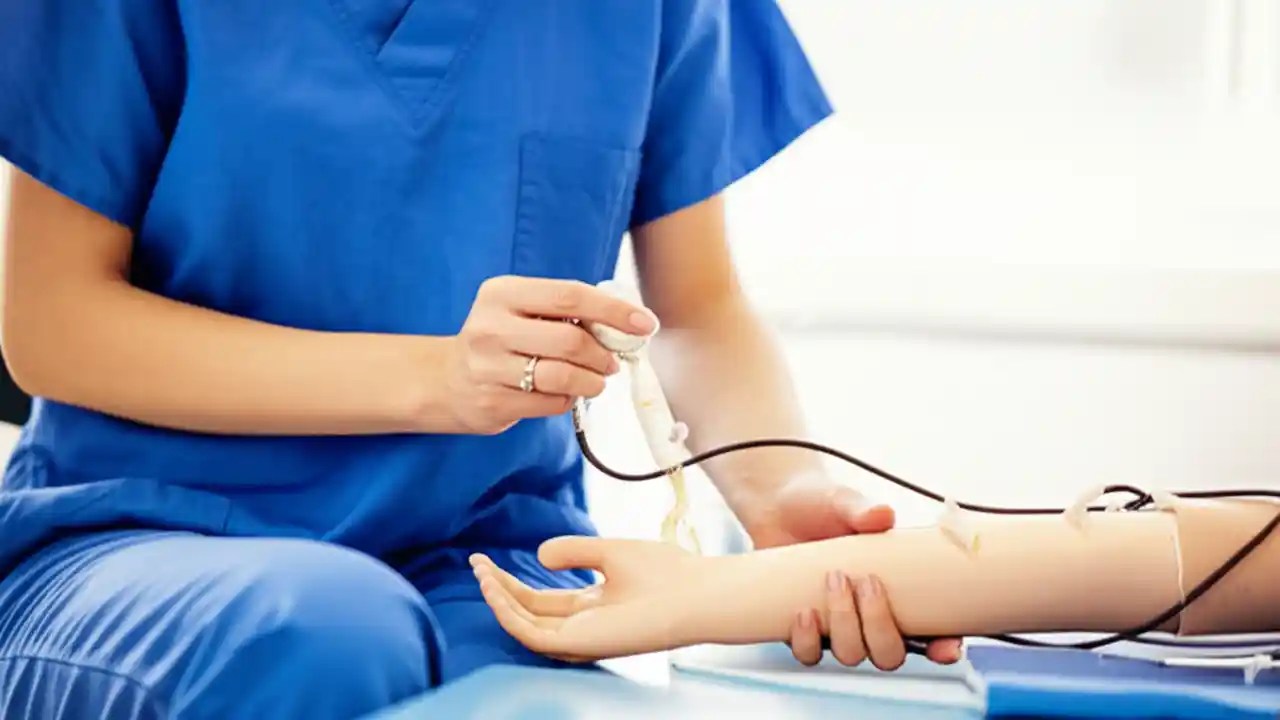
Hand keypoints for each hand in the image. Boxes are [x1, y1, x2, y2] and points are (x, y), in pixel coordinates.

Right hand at [443, 276, 655, 433]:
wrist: (446, 380)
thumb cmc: (500, 339)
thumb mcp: (521, 309)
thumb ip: (564, 310)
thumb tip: (626, 323)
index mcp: (502, 293)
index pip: (570, 296)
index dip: (614, 310)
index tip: (645, 324)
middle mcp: (491, 327)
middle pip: (570, 340)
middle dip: (603, 354)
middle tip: (612, 361)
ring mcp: (489, 368)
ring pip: (563, 376)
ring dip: (592, 380)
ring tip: (596, 380)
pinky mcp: (493, 402)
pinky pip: (551, 401)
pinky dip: (569, 397)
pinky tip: (565, 391)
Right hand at [470, 536, 702, 661]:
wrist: (693, 593)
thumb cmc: (665, 573)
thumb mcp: (609, 552)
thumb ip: (574, 550)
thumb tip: (538, 555)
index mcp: (590, 606)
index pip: (539, 599)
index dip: (510, 581)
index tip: (486, 559)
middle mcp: (582, 625)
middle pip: (527, 612)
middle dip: (498, 589)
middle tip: (475, 564)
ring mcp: (580, 636)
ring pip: (525, 626)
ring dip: (499, 602)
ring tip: (482, 574)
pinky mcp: (581, 642)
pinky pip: (533, 634)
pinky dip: (510, 615)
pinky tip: (497, 590)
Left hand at [734, 474, 962, 665]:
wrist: (775, 505)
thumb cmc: (821, 505)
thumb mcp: (843, 502)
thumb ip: (863, 509)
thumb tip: (882, 514)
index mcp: (898, 593)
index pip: (932, 634)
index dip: (944, 648)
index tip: (948, 646)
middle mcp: (869, 619)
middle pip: (889, 655)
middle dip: (880, 626)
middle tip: (867, 582)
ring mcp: (836, 628)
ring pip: (852, 655)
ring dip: (846, 626)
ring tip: (834, 579)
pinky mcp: (802, 630)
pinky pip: (809, 653)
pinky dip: (808, 639)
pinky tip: (803, 611)